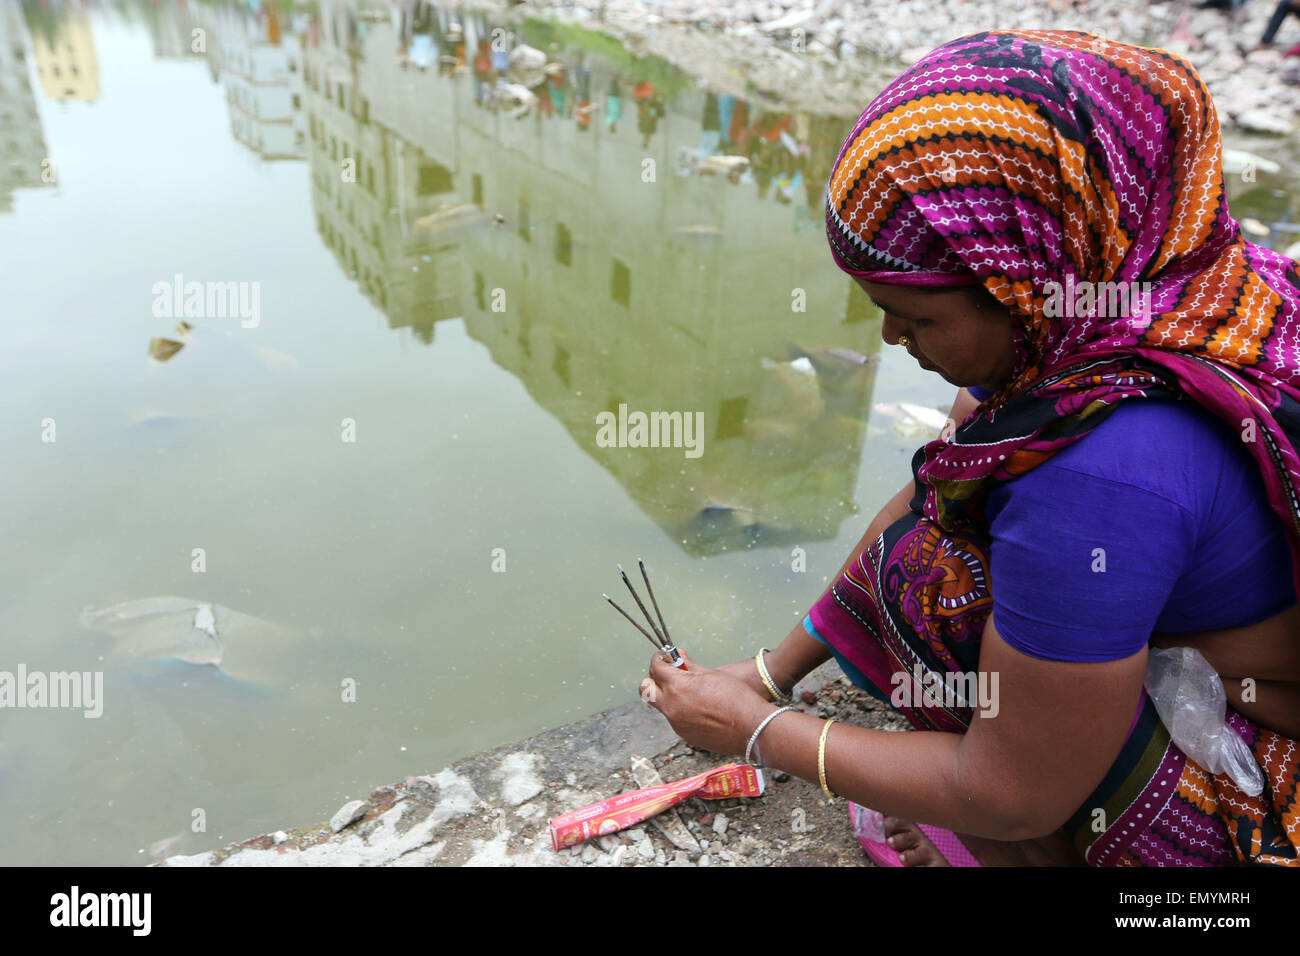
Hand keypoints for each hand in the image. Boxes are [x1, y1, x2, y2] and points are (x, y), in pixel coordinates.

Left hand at [640, 650, 773, 755]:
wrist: (753, 728)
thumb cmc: (737, 698)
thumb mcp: (712, 674)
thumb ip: (689, 667)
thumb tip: (679, 658)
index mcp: (677, 688)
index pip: (655, 668)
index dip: (659, 659)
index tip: (664, 657)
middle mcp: (672, 707)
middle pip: (646, 689)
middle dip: (653, 678)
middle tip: (667, 673)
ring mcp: (677, 724)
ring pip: (662, 705)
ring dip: (669, 695)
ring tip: (691, 691)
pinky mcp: (686, 736)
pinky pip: (676, 719)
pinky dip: (681, 710)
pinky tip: (700, 707)